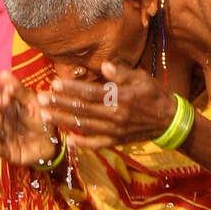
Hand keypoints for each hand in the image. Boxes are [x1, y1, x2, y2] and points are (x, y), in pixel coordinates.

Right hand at [0, 69, 59, 166]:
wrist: (54, 142)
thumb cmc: (42, 118)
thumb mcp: (33, 102)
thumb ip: (19, 90)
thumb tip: (2, 73)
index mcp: (7, 107)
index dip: (2, 94)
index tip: (9, 89)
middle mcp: (2, 121)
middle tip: (4, 101)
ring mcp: (3, 136)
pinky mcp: (8, 152)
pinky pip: (0, 150)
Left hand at [38, 60, 179, 149]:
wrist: (169, 120)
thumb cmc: (154, 95)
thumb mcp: (142, 78)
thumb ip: (122, 73)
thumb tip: (104, 65)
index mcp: (122, 97)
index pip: (91, 92)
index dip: (72, 88)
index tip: (54, 83)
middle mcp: (116, 115)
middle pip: (83, 109)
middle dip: (60, 103)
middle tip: (41, 98)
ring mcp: (115, 130)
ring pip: (85, 126)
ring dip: (63, 120)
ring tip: (45, 115)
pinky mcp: (117, 141)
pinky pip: (97, 144)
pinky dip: (82, 144)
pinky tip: (68, 140)